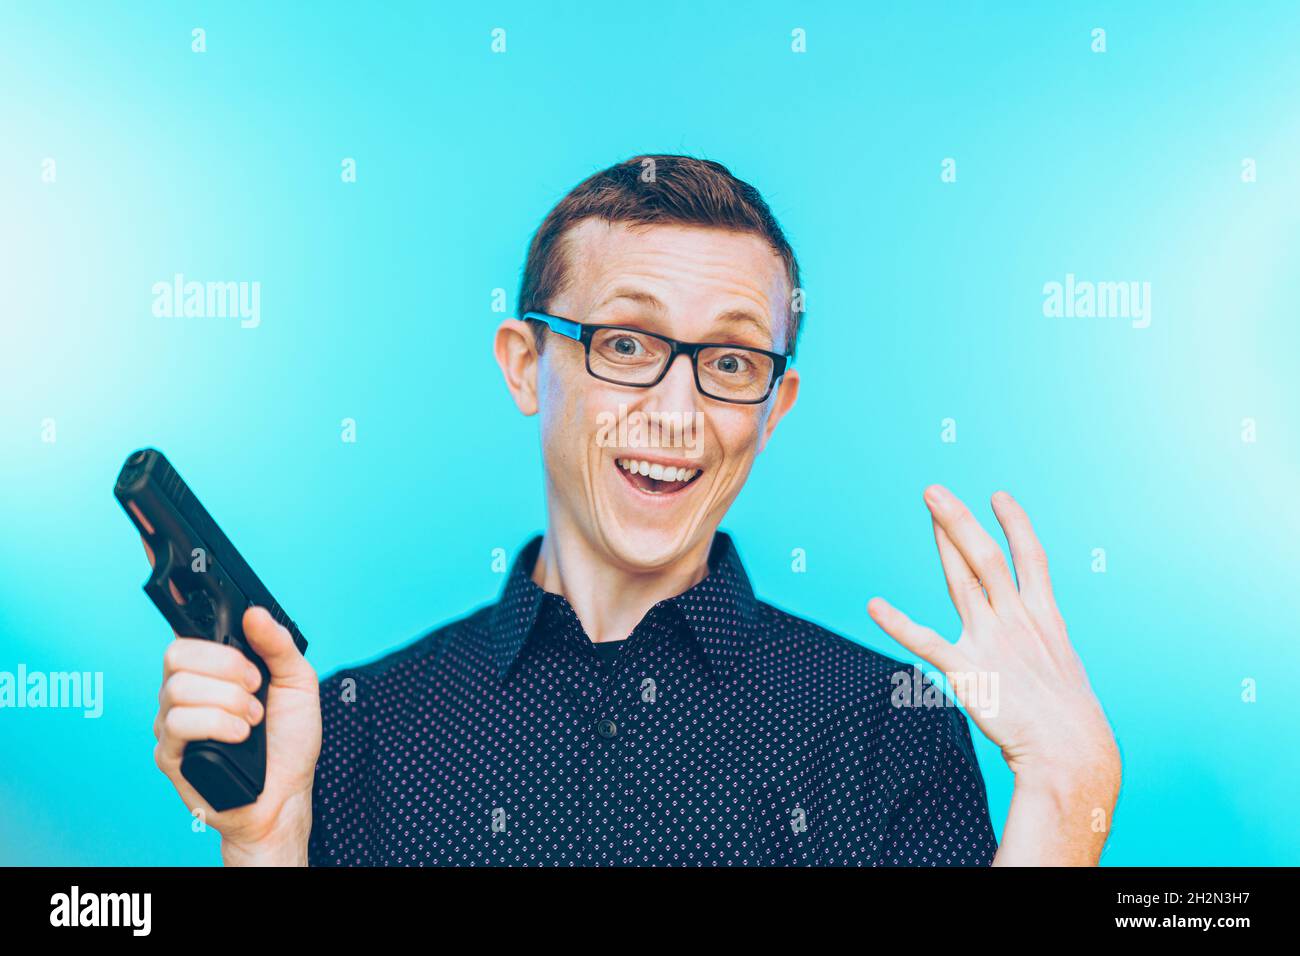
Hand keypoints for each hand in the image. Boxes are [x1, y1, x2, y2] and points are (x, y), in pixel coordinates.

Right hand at [145, 537, 321, 865]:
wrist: (286, 793)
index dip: (202, 631)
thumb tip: (255, 613)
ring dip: (228, 702)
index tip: (241, 648)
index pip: (187, 636)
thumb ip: (278, 644)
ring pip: (178, 688)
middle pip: (177, 655)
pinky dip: (217, 724)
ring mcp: (172, 723)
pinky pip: (178, 723)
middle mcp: (185, 693)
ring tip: (252, 721)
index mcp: (211, 672)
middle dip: (227, 668)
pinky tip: (240, 737)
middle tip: (256, 689)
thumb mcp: (298, 682)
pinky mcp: (169, 754)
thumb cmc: (289, 740)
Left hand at [867, 486, 1120, 864]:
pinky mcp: (969, 673)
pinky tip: (875, 606)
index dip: (1015, 525)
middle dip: (959, 522)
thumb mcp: (1060, 668)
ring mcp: (992, 643)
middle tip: (934, 491)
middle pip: (985, 558)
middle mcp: (1017, 622)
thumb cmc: (1068, 720)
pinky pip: (926, 642)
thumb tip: (1025, 634)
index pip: (1029, 559)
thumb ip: (1036, 644)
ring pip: (963, 580)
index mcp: (1045, 619)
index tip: (998, 496)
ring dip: (943, 543)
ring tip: (928, 509)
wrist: (1073, 756)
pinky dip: (898, 623)